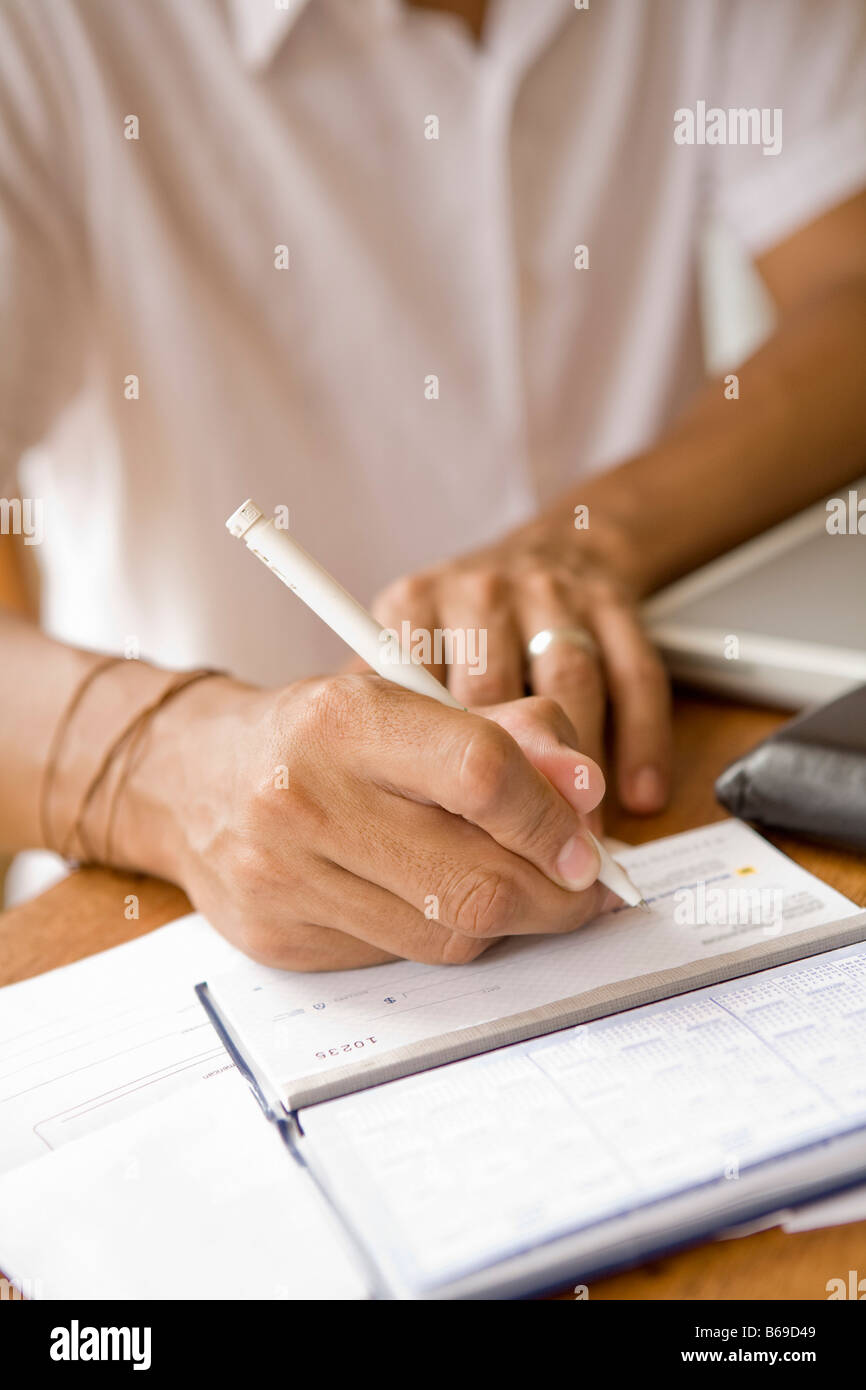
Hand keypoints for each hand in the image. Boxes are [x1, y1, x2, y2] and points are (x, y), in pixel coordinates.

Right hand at [116, 673, 614, 969]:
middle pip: (477, 878)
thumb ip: (512, 733)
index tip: (588, 840)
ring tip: (512, 882)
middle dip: (555, 893)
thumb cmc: (317, 735)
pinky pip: (404, 957)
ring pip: (450, 933)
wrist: (192, 777)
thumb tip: (588, 793)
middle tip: (580, 883)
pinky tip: (436, 896)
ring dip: (506, 918)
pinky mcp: (280, 940)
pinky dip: (444, 932)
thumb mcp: (411, 701)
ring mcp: (284, 880)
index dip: (554, 817)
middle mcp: (303, 800)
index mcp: (343, 719)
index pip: (482, 774)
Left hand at [367, 512, 671, 817]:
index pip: (415, 690)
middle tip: (519, 853)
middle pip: (491, 687)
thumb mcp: (407, 657)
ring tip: (579, 839)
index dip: (434, 773)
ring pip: (566, 680)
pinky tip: (641, 797)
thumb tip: (374, 816)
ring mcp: (550, 592)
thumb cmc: (468, 630)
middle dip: (507, 780)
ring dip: (576, 768)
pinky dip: (642, 739)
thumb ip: (388, 723)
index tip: (446, 838)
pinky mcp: (614, 600)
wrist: (559, 548)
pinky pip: (633, 674)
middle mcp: (478, 591)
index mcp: (413, 607)